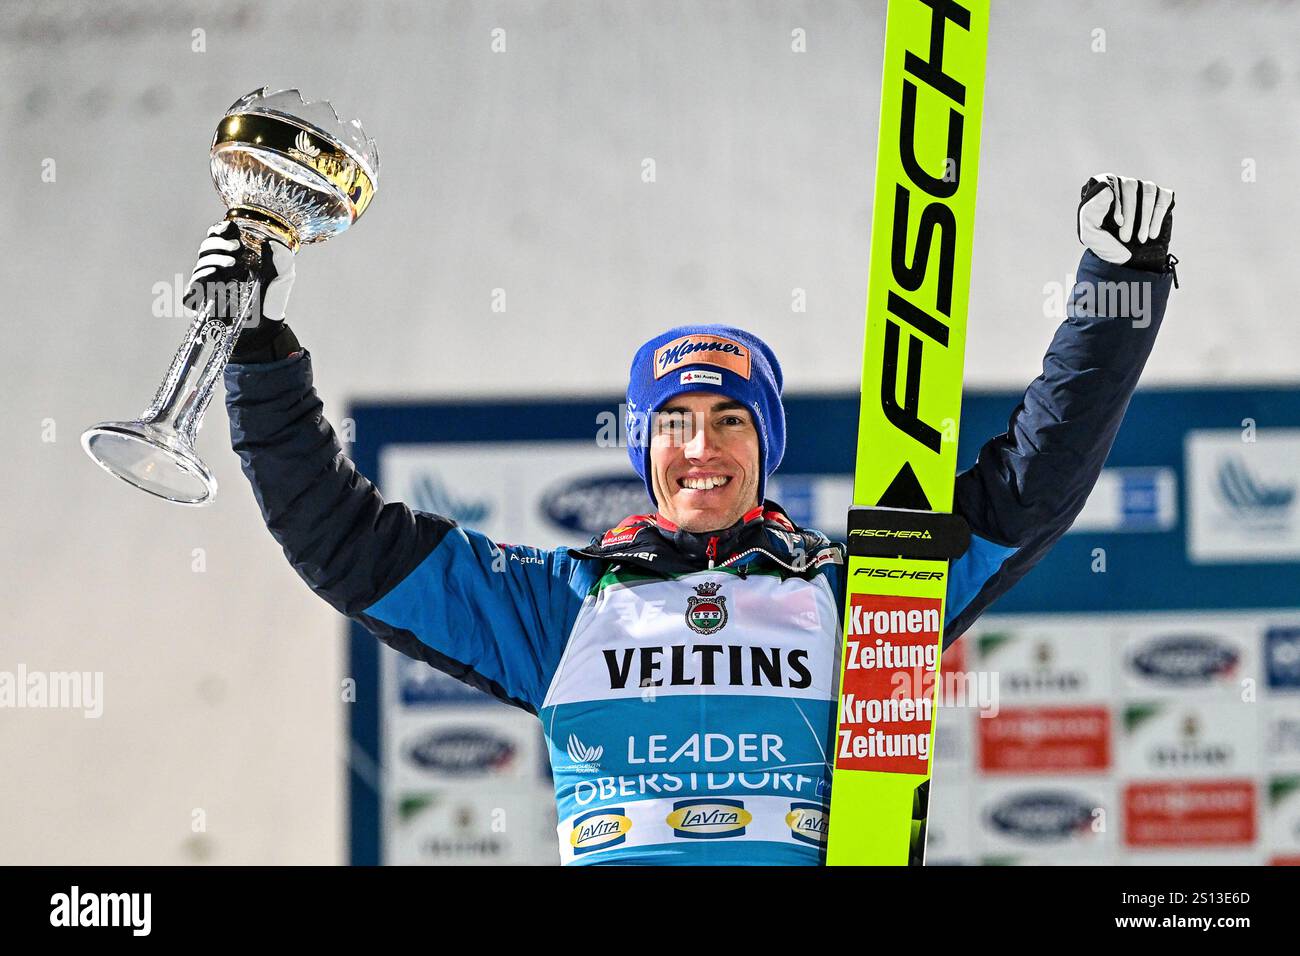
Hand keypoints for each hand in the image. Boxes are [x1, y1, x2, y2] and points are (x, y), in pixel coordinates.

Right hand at [183, 220, 294, 341]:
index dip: (220, 229)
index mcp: (233, 255)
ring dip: (215, 260)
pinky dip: (202, 278)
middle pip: (207, 246)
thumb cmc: (271, 299)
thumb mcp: (284, 276)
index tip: (230, 228)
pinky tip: (214, 275)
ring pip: (201, 264)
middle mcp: (217, 266)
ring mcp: (209, 282)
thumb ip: (282, 258)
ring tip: (233, 265)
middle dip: (220, 244)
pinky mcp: (202, 299)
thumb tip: (271, 243)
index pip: (217, 235)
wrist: (266, 325)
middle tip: (237, 249)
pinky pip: (193, 285)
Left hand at [1077, 173, 1173, 270]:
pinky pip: (1163, 198)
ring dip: (1145, 218)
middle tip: (1125, 238)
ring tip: (1141, 239)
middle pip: (1130, 188)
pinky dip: (1158, 217)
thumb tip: (1106, 188)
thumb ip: (1093, 210)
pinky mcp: (1161, 195)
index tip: (1117, 223)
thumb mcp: (1090, 230)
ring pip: (1148, 192)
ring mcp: (1144, 187)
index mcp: (1104, 187)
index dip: (1116, 203)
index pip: (1111, 183)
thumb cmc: (1102, 240)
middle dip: (1130, 215)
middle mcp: (1124, 183)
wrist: (1120, 256)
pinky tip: (1152, 233)